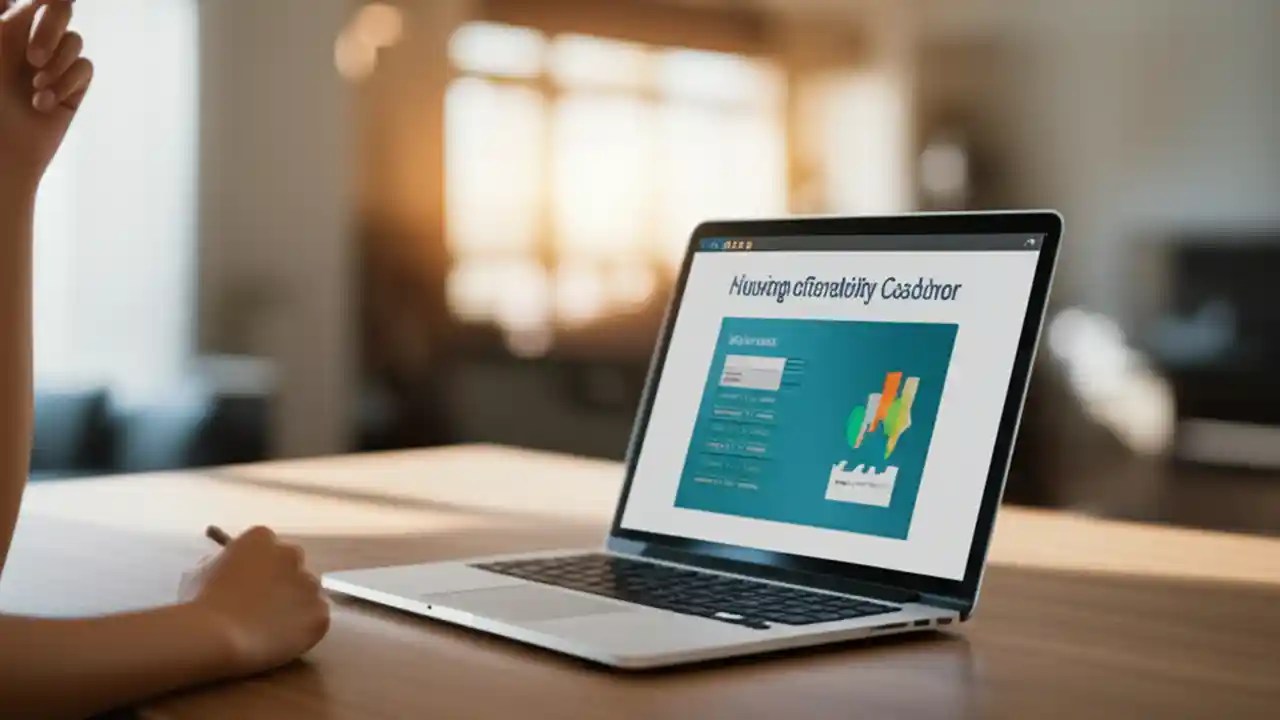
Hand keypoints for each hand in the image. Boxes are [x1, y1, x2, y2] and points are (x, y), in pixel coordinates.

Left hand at [0, 0, 91, 193]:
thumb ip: (17, 14)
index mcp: (5, 27)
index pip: (31, 0)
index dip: (43, 0)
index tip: (42, 2)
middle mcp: (30, 40)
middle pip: (60, 8)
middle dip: (50, 29)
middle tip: (33, 58)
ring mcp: (54, 64)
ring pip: (74, 40)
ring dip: (57, 64)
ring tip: (36, 87)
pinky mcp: (73, 87)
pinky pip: (85, 68)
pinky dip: (66, 84)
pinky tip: (43, 104)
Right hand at [179, 526, 330, 675]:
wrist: (217, 634)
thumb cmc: (202, 603)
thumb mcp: (208, 570)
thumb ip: (230, 563)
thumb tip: (237, 573)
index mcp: (262, 538)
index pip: (267, 547)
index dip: (259, 568)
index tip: (248, 585)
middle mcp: (292, 554)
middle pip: (292, 566)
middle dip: (282, 582)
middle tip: (263, 606)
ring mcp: (309, 583)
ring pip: (307, 592)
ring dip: (295, 604)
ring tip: (273, 627)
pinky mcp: (320, 612)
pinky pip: (317, 617)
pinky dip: (305, 628)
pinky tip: (284, 639)